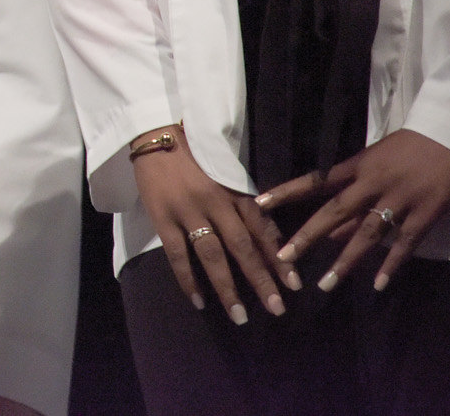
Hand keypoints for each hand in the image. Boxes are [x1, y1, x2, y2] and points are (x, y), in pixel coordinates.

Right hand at [130, 124, 295, 323]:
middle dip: (261, 280)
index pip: (262, 228)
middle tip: (277, 309)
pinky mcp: (162, 217)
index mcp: (234, 190)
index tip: (294, 284)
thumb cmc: (193, 152)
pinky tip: (198, 300)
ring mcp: (188, 211)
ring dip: (228, 288)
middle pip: (242, 247)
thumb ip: (240, 200)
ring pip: (212, 255)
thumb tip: (264, 235)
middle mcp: (215, 203)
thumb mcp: (224, 172)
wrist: (154, 134)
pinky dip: (187, 279)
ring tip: (240, 315)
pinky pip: (177, 254)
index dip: (278, 257)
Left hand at [257, 129, 449, 292]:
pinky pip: (404, 243)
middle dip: (308, 235)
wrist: (449, 136)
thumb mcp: (373, 161)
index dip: (287, 192)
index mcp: (356, 166)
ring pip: (367, 234)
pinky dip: (391, 264)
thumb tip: (329, 231)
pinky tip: (377, 284)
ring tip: (326, 284)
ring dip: (345, 260)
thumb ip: (351, 194)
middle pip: (335, 212)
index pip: (315, 180)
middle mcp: (372, 184)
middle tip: (284, 258)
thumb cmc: (406, 147)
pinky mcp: (424, 214)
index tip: (258, 204)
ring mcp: (399, 200)